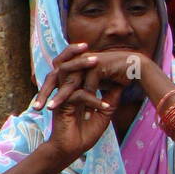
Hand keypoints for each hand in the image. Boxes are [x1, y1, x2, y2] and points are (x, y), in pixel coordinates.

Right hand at [32, 45, 120, 163]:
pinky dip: (92, 99)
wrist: (72, 151)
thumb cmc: (85, 133)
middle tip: (88, 46)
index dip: (80, 57)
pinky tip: (104, 105)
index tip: (97, 50)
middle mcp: (64, 92)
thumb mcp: (103, 113)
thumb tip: (121, 85)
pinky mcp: (62, 108)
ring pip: (65, 73)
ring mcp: (61, 98)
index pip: (73, 68)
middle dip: (74, 53)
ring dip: (80, 66)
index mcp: (72, 91)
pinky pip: (77, 96)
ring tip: (95, 61)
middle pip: (63, 64)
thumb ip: (110, 98)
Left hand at [33, 44, 159, 113]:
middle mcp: (79, 62)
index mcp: (77, 66)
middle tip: (37, 108)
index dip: (48, 90)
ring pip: (68, 80)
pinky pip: (86, 84)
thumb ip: (92, 92)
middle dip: (46, 92)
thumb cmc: (121, 75)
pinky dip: (82, 99)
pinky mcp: (96, 65)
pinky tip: (79, 111)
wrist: (138, 67)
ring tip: (51, 109)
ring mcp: (86, 61)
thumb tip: (83, 102)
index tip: (40, 106)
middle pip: (56, 76)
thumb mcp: (102, 87)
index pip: (57, 78)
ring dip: (59, 96)